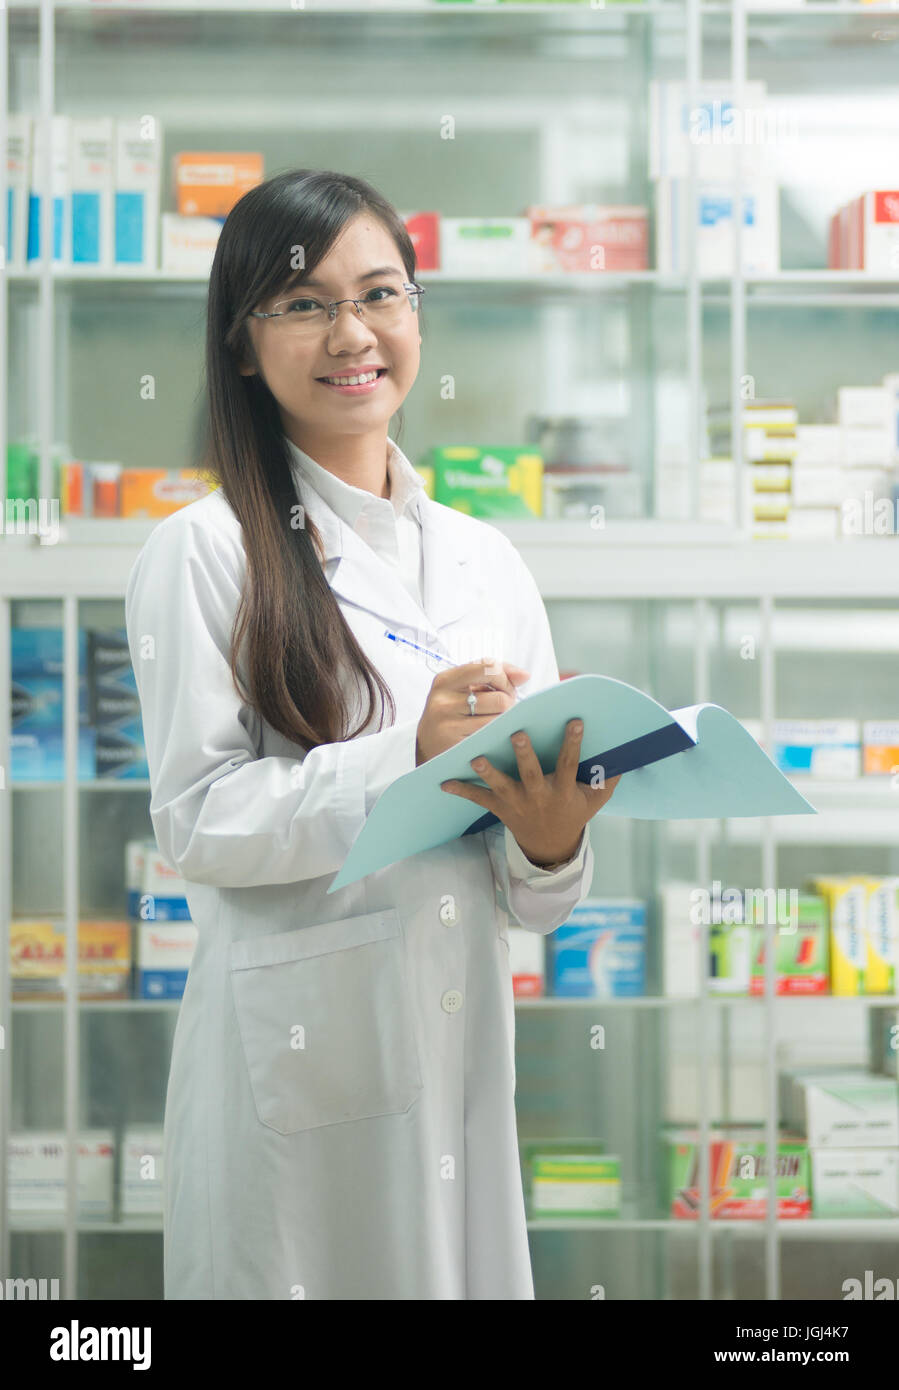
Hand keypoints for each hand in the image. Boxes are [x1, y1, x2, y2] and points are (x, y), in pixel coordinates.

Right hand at [415, 659, 530, 765]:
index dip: (505, 678)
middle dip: (508, 704)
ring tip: (495, 720)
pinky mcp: (456, 746)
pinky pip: (491, 738)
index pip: (488, 668)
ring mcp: (448, 725)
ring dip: (504, 721)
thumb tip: (524, 676)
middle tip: (502, 709)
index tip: (505, 687)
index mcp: (445, 680)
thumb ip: (493, 674)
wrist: (426, 744)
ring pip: (498, 720)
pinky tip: (489, 735)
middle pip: (500, 699)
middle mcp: (444, 701)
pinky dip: (496, 735)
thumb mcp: (463, 687)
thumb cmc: (452, 712)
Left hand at [439, 718, 620, 865]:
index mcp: (562, 791)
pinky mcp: (500, 808)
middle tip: (517, 734)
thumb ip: (608, 779)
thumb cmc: (574, 814)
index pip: (569, 764)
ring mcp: (517, 803)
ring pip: (501, 786)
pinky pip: (478, 800)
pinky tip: (443, 782)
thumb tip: (624, 753)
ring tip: (476, 758)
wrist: (550, 847)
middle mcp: (538, 797)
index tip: (574, 721)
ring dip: (488, 772)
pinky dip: (461, 791)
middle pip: (530, 774)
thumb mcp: (595, 801)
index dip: (573, 743)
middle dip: (524, 754)